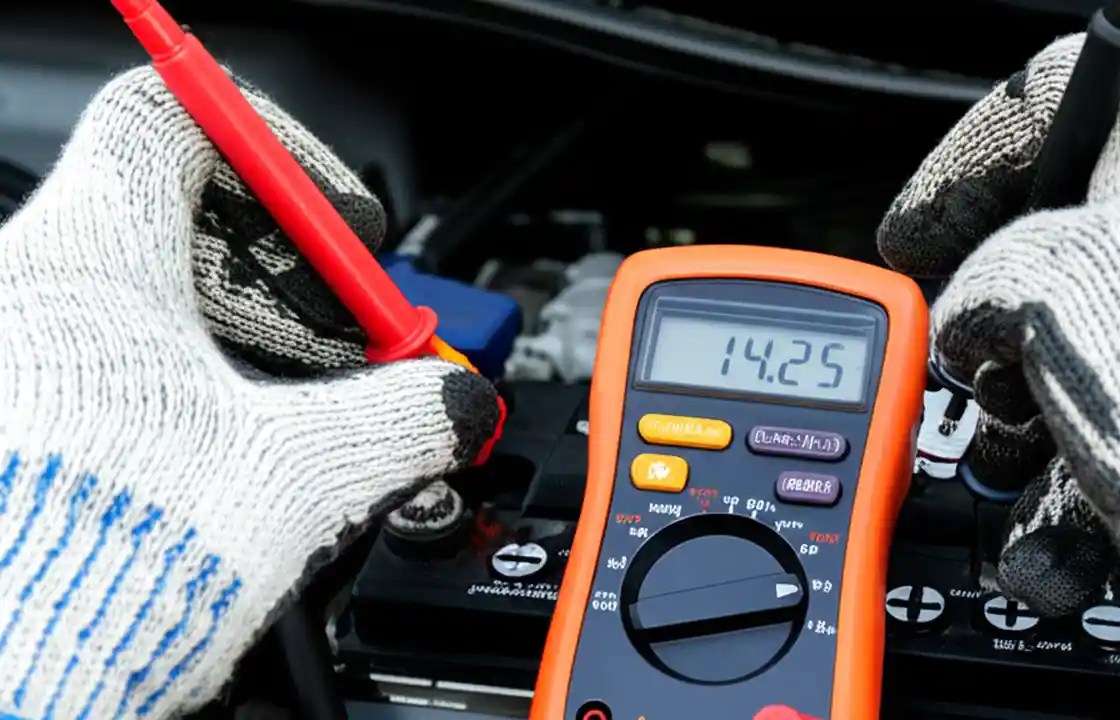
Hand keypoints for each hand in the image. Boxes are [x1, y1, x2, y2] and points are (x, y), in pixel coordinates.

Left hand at [0, 66, 498, 718]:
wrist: (5, 675)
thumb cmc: (104, 558)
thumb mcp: (295, 469)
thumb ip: (400, 415)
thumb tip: (452, 404)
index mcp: (96, 257)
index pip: (173, 115)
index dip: (274, 150)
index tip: (338, 222)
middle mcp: (34, 286)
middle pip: (179, 219)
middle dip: (286, 279)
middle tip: (347, 344)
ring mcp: (14, 354)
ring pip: (148, 299)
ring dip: (240, 342)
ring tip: (295, 417)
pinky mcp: (14, 420)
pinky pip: (108, 366)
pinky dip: (184, 389)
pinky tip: (226, 454)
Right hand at [878, 35, 1119, 714]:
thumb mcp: (1038, 277)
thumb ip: (971, 280)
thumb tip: (959, 337)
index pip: (1062, 100)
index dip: (970, 156)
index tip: (915, 234)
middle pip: (1044, 254)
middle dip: (981, 324)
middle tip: (961, 357)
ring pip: (1055, 371)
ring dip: (1009, 428)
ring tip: (1018, 456)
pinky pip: (1083, 460)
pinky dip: (1049, 505)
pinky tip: (1050, 531)